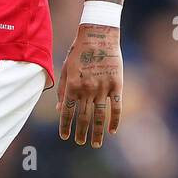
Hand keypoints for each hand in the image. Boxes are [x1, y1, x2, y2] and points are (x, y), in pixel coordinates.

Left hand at [56, 24, 122, 147]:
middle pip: (83, 117)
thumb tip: (60, 109)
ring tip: (96, 144)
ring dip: (97, 132)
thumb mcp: (66, 68)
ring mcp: (103, 87)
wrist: (99, 34)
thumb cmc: (79, 50)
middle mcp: (87, 89)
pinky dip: (115, 120)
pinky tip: (113, 131)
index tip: (65, 136)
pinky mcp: (117, 84)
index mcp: (72, 85)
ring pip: (100, 116)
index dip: (65, 126)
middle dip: (81, 132)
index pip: (67, 112)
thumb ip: (63, 90)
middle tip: (80, 142)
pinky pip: (117, 107)